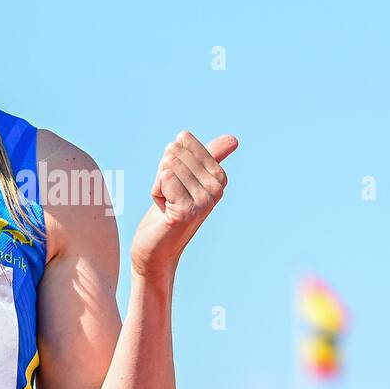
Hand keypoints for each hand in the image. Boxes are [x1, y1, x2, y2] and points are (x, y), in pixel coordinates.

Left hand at [130, 130, 237, 278]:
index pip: (184, 143)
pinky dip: (155, 192)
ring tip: (167, 204)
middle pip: (174, 154)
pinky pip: (164, 179)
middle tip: (169, 196)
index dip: (170, 160)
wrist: (156, 248)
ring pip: (167, 167)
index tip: (175, 183)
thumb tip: (234, 139)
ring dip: (158, 185)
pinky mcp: (186, 211)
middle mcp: (216, 189)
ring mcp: (203, 201)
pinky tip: (163, 210)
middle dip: (163, 173)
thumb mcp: (188, 178)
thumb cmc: (169, 210)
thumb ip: (209, 157)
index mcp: (219, 177)